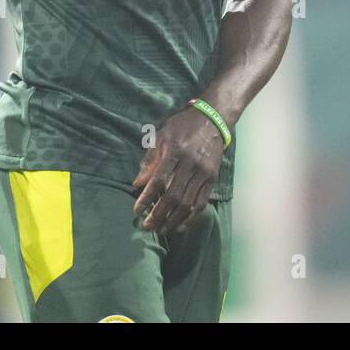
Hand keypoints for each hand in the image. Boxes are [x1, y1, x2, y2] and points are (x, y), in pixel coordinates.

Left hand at [132, 106, 225, 234]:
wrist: (213, 119)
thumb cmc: (182, 126)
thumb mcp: (161, 135)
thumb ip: (149, 160)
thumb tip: (137, 184)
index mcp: (175, 152)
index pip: (159, 180)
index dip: (147, 198)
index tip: (137, 211)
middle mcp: (191, 164)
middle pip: (173, 196)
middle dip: (158, 214)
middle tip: (146, 226)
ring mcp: (204, 173)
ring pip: (188, 203)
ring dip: (173, 220)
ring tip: (161, 230)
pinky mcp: (213, 179)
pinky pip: (201, 203)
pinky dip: (190, 218)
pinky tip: (180, 226)